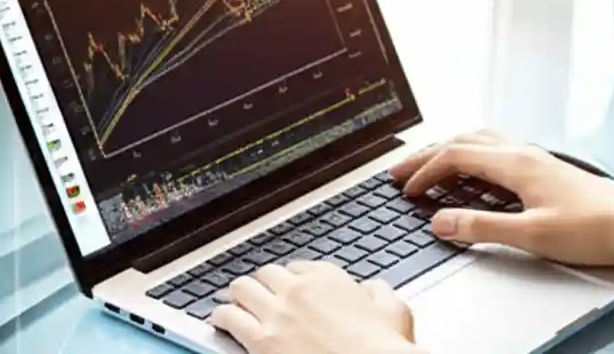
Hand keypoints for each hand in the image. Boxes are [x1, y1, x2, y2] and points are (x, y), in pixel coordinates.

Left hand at [212, 261, 422, 353]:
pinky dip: (222, 316)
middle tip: (258, 294)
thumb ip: (376, 292)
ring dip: (238, 295)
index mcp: (329, 277)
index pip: (297, 267)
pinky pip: (230, 318)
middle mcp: (299, 288)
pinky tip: (220, 320)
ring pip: (242, 288)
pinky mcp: (261, 339)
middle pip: (266, 274)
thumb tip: (368, 290)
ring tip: (232, 303)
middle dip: (262, 284)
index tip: (289, 289)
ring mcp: (278, 312)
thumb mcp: (393, 307)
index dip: (292, 280)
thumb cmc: (383, 346)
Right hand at [390, 130, 613, 267]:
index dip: (425, 170)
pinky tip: (475, 175)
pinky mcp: (547, 169)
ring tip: (431, 168)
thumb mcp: (531, 235)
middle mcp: (525, 153)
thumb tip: (441, 222)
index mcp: (516, 163)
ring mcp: (537, 158)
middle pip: (465, 140)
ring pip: (483, 141)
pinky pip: (499, 152)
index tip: (406, 189)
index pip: (456, 155)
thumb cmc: (593, 230)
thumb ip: (481, 227)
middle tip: (402, 171)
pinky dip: (474, 157)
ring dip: (451, 150)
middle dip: (429, 154)